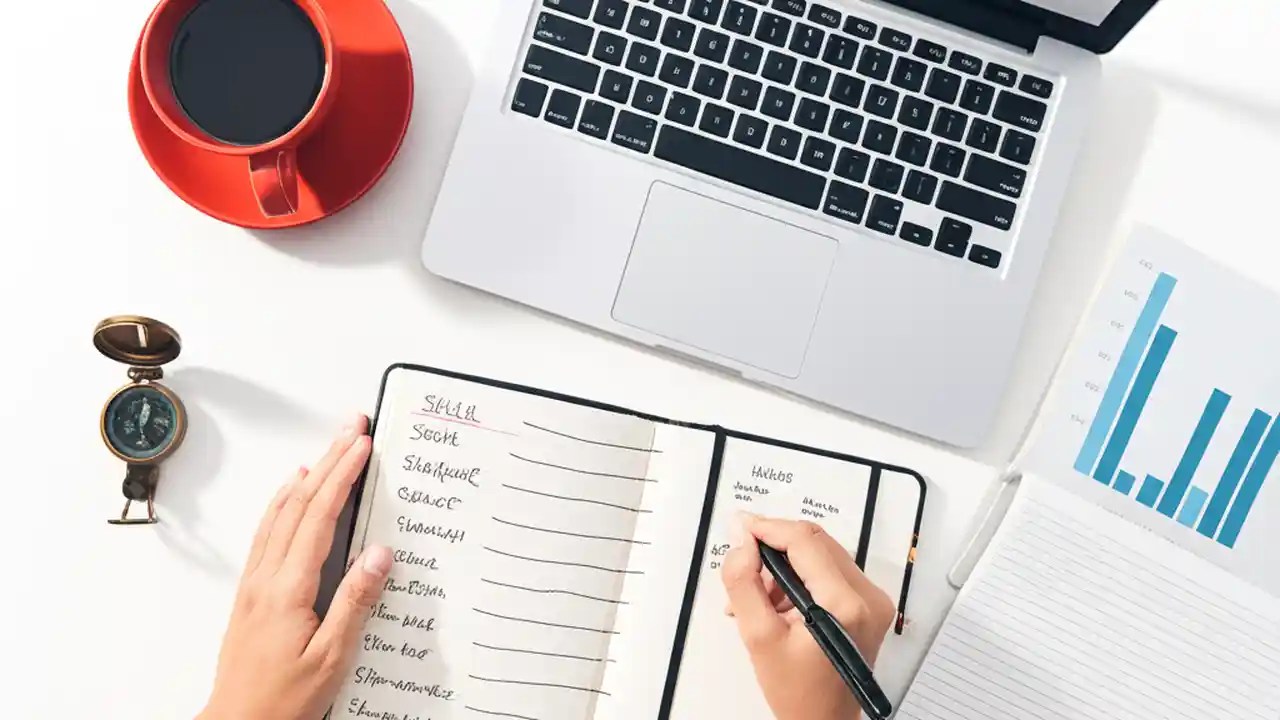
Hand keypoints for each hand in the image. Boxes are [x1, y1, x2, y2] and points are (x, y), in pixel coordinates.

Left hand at [199, 416, 391, 719]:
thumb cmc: (282, 701)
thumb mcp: (331, 657)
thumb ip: (355, 601)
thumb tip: (377, 554)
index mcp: (288, 588)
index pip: (320, 516)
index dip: (342, 476)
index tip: (361, 446)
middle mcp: (265, 578)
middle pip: (299, 504)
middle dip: (328, 461)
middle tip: (350, 429)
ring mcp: (254, 584)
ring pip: (280, 514)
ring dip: (307, 477)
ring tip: (326, 451)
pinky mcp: (250, 595)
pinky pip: (266, 533)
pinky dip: (282, 504)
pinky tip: (288, 497)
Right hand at [722, 513, 895, 719]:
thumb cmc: (798, 693)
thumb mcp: (758, 637)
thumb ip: (744, 584)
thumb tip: (741, 544)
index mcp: (845, 605)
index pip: (804, 542)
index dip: (768, 528)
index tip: (741, 528)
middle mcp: (868, 598)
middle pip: (816, 543)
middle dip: (775, 549)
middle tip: (744, 563)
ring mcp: (873, 601)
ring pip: (822, 555)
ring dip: (786, 566)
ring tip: (759, 598)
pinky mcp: (869, 606)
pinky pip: (831, 572)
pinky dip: (801, 578)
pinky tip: (779, 603)